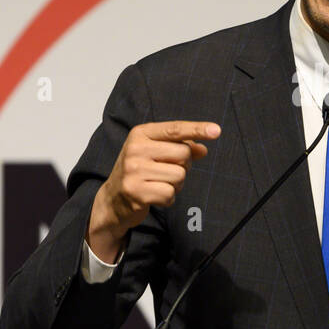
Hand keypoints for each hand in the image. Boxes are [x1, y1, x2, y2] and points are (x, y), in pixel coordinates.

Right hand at [86, 120, 220, 261]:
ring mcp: (134, 170)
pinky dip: (168, 198)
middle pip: (183, 153)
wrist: (112, 199)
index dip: (197, 129)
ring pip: (180, 175)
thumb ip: (180, 147)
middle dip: (184, 165)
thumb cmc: (139, 171)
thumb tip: (203, 149)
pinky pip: (170, 194)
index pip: (175, 129)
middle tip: (167, 170)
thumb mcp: (157, 153)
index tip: (216, 130)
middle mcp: (135, 149)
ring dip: (176, 184)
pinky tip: (155, 196)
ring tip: (159, 184)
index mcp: (140, 134)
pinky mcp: (136, 192)